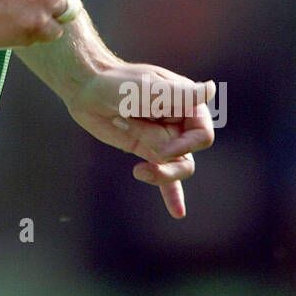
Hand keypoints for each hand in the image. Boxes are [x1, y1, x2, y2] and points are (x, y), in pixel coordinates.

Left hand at [65, 63, 216, 218]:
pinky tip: (177, 212)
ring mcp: (164, 137)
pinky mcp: (147, 150)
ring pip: (176, 166)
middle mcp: (179, 121)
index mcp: (186, 102)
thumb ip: (176, 95)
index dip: (185, 146)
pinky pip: (164, 176)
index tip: (162, 149)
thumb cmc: (115, 82)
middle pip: (185, 154)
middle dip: (159, 152)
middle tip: (134, 137)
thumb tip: (209, 89)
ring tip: (139, 171)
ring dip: (156, 169)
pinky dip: (171, 193)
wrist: (86, 89)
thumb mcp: (145, 89)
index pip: (202, 135)